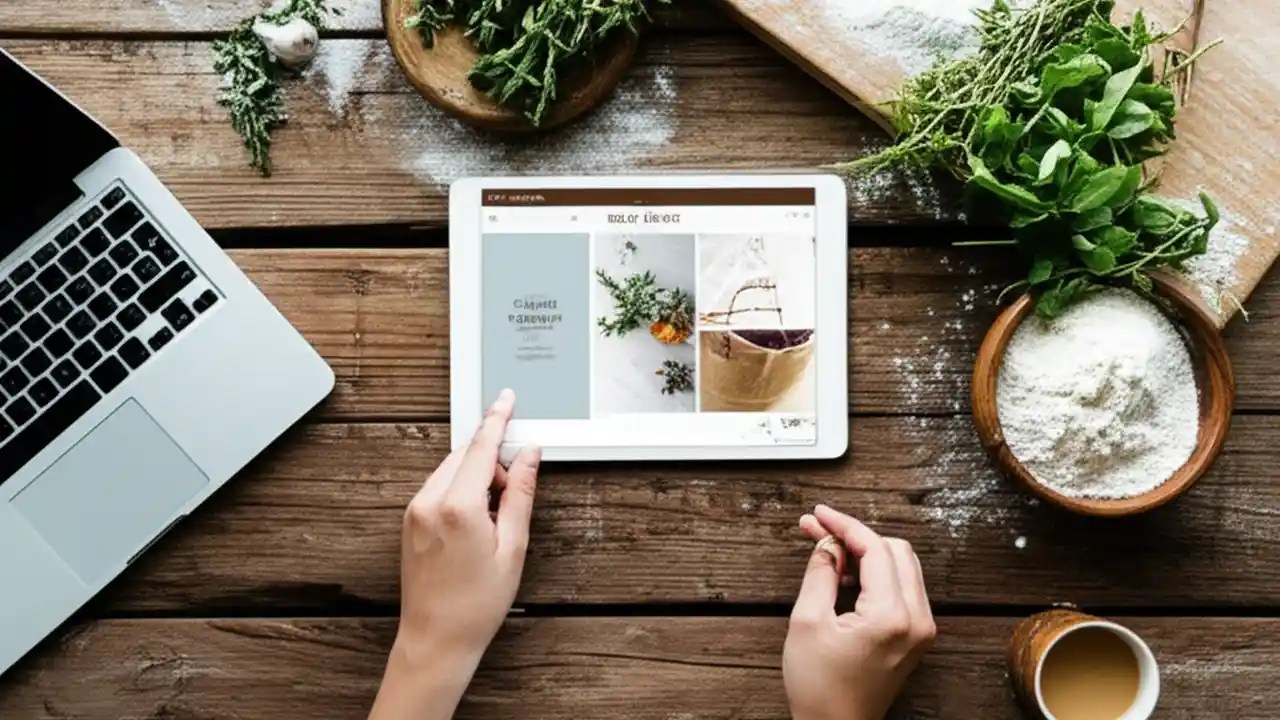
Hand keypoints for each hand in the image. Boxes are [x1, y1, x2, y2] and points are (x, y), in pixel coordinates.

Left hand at [369, 389, 540, 719]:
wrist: (436, 639)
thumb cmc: (476, 604)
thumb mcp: (513, 547)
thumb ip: (521, 494)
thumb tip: (529, 456)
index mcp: (458, 507)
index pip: (481, 448)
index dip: (497, 420)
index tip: (506, 399)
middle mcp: (429, 502)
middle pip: (466, 455)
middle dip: (493, 461)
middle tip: (513, 493)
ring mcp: (414, 511)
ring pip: (451, 470)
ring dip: (477, 477)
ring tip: (494, 521)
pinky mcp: (409, 521)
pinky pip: (439, 487)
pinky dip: (461, 490)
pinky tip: (475, 524)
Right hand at [782, 505, 935, 719]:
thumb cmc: (819, 687)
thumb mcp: (807, 622)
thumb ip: (820, 573)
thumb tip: (827, 542)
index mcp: (891, 616)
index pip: (874, 548)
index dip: (844, 524)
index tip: (818, 514)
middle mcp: (916, 620)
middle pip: (894, 550)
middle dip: (855, 535)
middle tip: (818, 530)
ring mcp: (921, 629)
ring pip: (902, 565)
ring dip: (866, 551)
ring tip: (828, 552)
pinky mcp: (915, 635)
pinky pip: (903, 587)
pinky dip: (876, 572)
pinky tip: (846, 573)